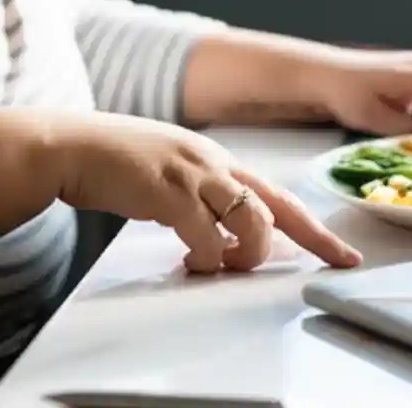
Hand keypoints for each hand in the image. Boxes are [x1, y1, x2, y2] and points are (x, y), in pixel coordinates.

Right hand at [52, 113, 361, 272]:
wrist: (69, 147)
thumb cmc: (114, 163)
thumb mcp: (170, 171)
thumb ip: (201, 197)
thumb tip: (223, 238)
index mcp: (217, 159)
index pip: (277, 193)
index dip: (314, 225)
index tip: (342, 251)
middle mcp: (213, 162)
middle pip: (279, 204)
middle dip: (314, 238)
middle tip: (332, 263)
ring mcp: (193, 174)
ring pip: (252, 220)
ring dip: (248, 254)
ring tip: (225, 265)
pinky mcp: (167, 191)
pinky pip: (207, 236)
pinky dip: (207, 258)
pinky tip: (190, 260)